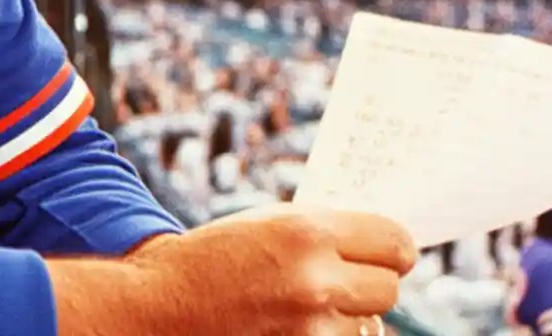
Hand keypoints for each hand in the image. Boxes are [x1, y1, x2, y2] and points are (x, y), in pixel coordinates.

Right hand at [47, 204, 415, 335]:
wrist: (155, 308)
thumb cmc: (209, 260)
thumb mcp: (264, 225)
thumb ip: (323, 232)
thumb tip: (384, 247)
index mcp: (306, 232)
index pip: (395, 242)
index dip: (390, 248)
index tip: (382, 253)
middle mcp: (314, 281)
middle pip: (389, 289)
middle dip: (368, 284)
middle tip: (341, 280)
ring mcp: (309, 329)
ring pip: (369, 326)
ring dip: (346, 318)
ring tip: (301, 307)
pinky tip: (294, 325)